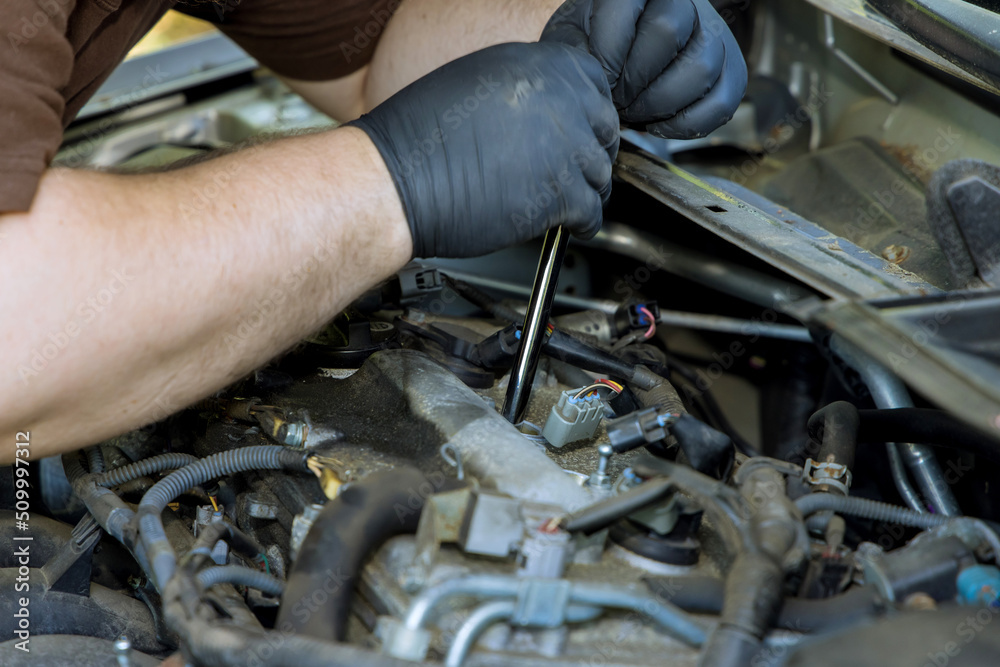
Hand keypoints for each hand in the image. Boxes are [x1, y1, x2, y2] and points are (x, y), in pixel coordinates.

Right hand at [348, 42, 618, 258]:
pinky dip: (583, 223)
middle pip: (604, 130)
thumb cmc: (420, 138)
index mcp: (540, 65)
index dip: (588, 111)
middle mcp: (560, 100)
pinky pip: (593, 213)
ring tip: (565, 199)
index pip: (595, 82)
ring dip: (586, 189)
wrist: (398, 181)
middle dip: (590, 151)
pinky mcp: (561, 195)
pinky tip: (568, 224)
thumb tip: (547, 109)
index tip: (579, 128)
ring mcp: (566, 148)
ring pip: (601, 174)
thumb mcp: (476, 83)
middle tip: (570, 168)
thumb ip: (524, 89)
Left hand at [542, 0, 746, 138]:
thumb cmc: (593, 48)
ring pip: (700, 69)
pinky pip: (722, 103)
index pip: (628, 4)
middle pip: (667, 33)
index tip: (599, 80)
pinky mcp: (732, 72)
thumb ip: (578, 51)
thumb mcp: (574, 40)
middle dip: (633, 80)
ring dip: (659, 104)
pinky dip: (687, 125)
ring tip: (634, 111)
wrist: (623, 61)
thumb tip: (597, 78)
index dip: (608, 52)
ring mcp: (714, 35)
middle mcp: (686, 2)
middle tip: (616, 99)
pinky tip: (659, 124)